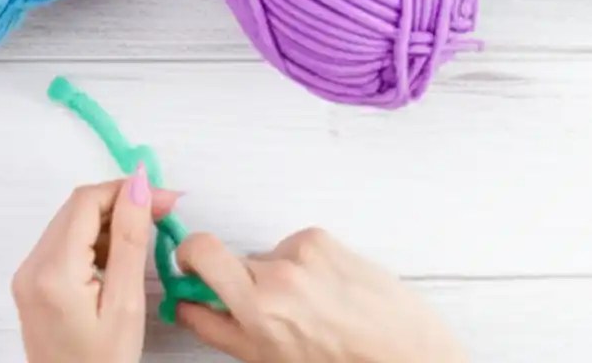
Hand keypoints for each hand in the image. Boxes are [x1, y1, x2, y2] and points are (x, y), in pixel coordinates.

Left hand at [12, 165, 181, 362]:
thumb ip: (131, 241)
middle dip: (119, 203)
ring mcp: (27, 274)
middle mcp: (31, 266)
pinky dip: (92, 241)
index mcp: (53, 272)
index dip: (126, 190)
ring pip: (70, 223)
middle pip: (76, 209)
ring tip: (142, 241)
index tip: (164, 197)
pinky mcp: (31, 282)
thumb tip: (139, 187)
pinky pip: (63, 244)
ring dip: (107, 222)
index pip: (86, 202)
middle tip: (161, 213)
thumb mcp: (125, 304)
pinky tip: (118, 259)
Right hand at [175, 228, 465, 362]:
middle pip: (229, 258)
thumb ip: (216, 328)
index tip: (192, 270)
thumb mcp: (266, 360)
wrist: (407, 356)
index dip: (188, 257)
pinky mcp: (324, 240)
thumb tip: (185, 304)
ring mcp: (304, 252)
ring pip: (264, 257)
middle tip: (261, 306)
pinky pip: (294, 250)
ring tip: (309, 307)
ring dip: (275, 277)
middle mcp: (279, 272)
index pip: (199, 251)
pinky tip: (326, 293)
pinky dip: (303, 268)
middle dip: (235, 280)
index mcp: (259, 307)